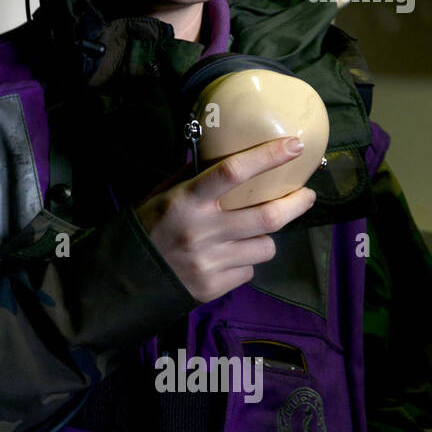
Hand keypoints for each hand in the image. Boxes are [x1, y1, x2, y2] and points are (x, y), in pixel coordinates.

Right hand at [133, 136, 316, 303]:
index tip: (294, 146)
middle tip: (306, 195)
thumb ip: (188, 175)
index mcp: (186, 200)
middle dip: (295, 204)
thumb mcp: (160, 195)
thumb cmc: (146, 228)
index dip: (267, 157)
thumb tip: (215, 149)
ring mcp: (209, 261)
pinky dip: (244, 263)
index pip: (232, 172)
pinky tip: (227, 259)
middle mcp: (201, 230)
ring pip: (265, 247)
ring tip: (252, 235)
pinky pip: (248, 271)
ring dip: (264, 238)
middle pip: (267, 216)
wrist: (125, 277)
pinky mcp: (213, 286)